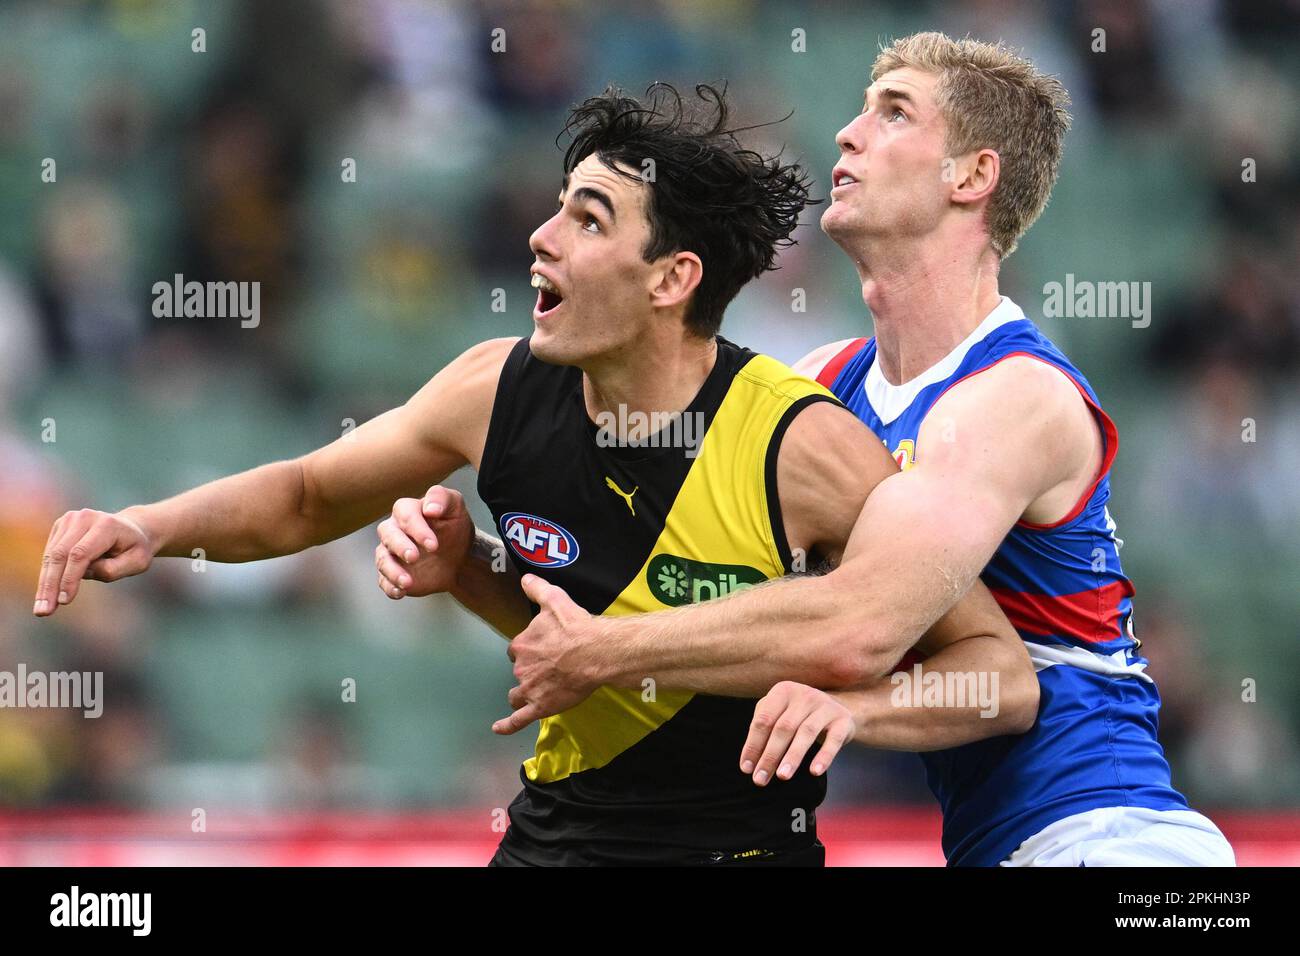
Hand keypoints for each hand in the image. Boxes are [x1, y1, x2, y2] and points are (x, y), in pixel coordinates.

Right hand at [33, 509, 154, 616]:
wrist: (133, 529)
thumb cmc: (135, 549)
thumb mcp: (137, 562)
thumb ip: (112, 569)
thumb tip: (83, 574)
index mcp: (106, 525)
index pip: (81, 553)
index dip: (70, 578)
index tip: (64, 601)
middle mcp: (84, 518)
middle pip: (61, 554)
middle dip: (51, 585)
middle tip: (43, 611)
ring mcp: (70, 520)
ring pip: (51, 556)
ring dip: (45, 583)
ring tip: (41, 609)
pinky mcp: (61, 526)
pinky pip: (50, 554)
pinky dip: (47, 575)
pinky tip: (46, 594)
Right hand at [375, 486, 474, 598]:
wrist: (459, 556)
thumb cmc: (454, 527)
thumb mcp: (455, 507)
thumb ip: (442, 498)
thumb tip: (430, 508)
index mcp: (408, 511)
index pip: (405, 513)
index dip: (417, 528)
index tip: (433, 544)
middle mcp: (395, 530)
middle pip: (388, 534)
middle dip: (399, 546)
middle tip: (414, 557)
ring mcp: (392, 553)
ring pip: (382, 559)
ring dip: (392, 571)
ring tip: (407, 582)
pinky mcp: (393, 573)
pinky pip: (384, 580)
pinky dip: (390, 587)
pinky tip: (401, 592)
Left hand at [492, 574, 599, 734]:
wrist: (595, 653)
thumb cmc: (576, 627)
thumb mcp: (555, 599)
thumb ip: (537, 588)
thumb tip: (524, 578)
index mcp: (521, 645)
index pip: (516, 650)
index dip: (528, 650)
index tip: (541, 648)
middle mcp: (521, 668)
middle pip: (518, 672)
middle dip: (529, 671)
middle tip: (548, 668)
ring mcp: (529, 690)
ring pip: (517, 694)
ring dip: (522, 692)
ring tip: (533, 692)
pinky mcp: (540, 707)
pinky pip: (518, 720)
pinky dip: (506, 725)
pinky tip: (498, 728)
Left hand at [740, 681, 856, 785]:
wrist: (838, 708)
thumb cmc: (799, 715)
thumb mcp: (779, 713)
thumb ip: (763, 730)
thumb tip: (749, 762)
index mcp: (783, 691)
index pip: (763, 720)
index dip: (753, 745)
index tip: (746, 769)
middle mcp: (804, 695)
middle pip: (783, 728)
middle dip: (770, 756)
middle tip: (760, 779)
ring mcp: (825, 706)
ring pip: (806, 733)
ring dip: (793, 756)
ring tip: (782, 776)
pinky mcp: (843, 720)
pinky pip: (833, 740)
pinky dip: (824, 756)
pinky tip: (814, 772)